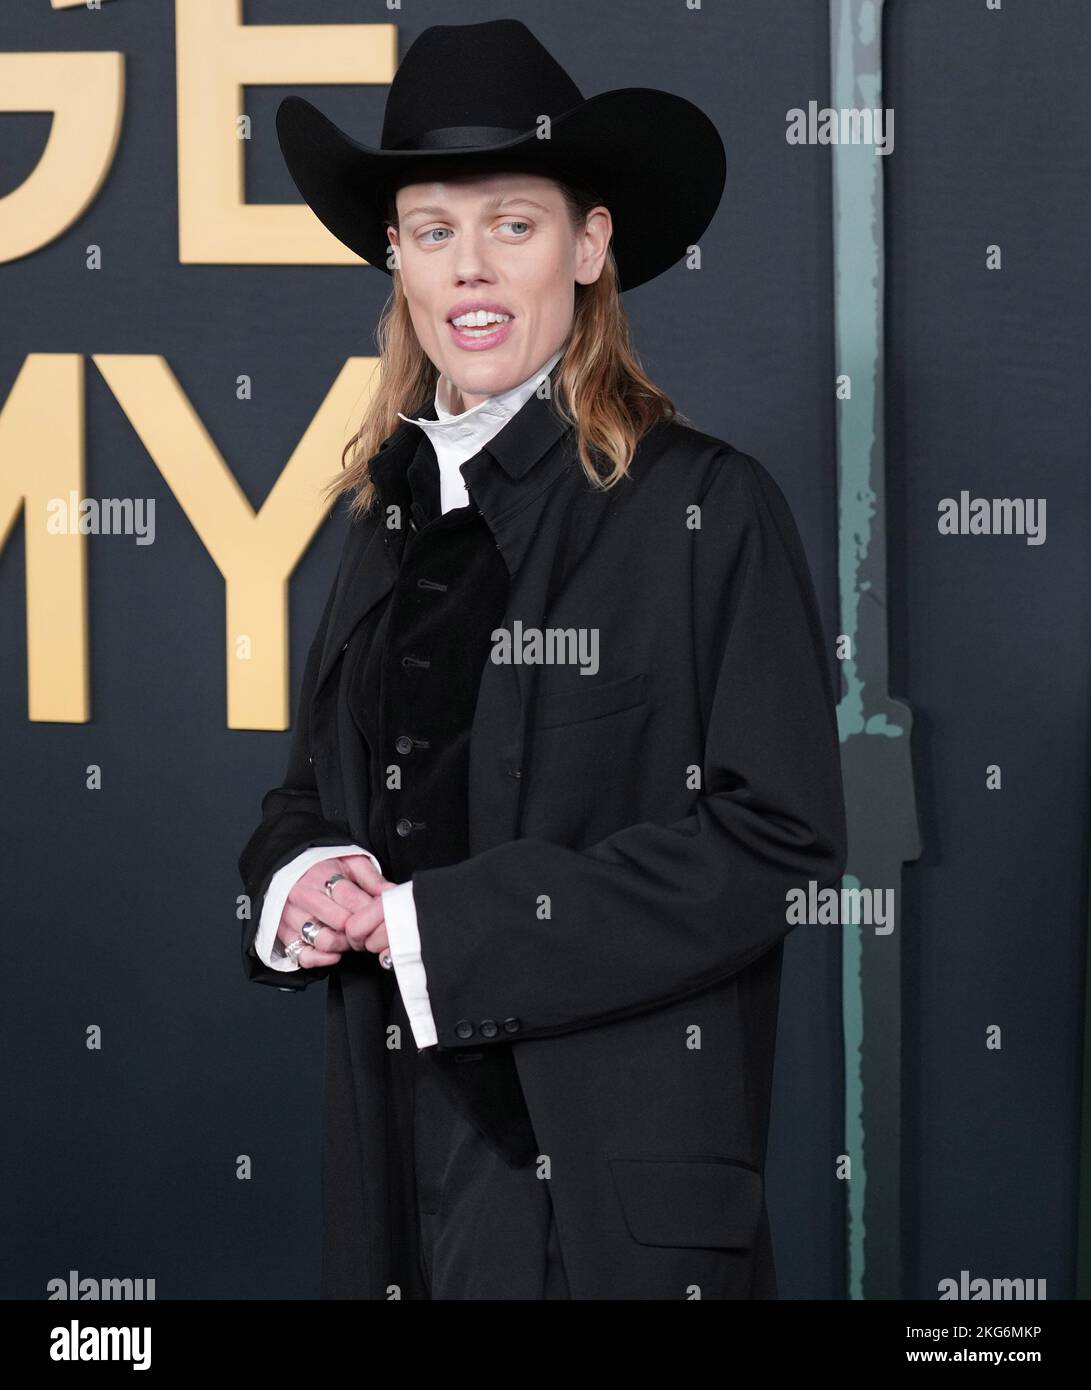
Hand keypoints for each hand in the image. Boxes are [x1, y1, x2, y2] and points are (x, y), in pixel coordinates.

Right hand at [276, 854, 396, 968]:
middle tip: (368, 928)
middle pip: (339, 921)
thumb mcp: (350, 863)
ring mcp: (290, 917)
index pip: (349, 897)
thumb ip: (371, 878)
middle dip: (359, 928)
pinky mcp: (284, 935)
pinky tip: (336, 953)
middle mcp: (301, 895)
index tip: (378, 913)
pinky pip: (303, 956)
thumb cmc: (324, 868)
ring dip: (344, 944)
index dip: (368, 910)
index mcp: (319, 874)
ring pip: (323, 940)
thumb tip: (391, 892)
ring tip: (352, 937)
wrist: (289, 869)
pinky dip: (322, 959)